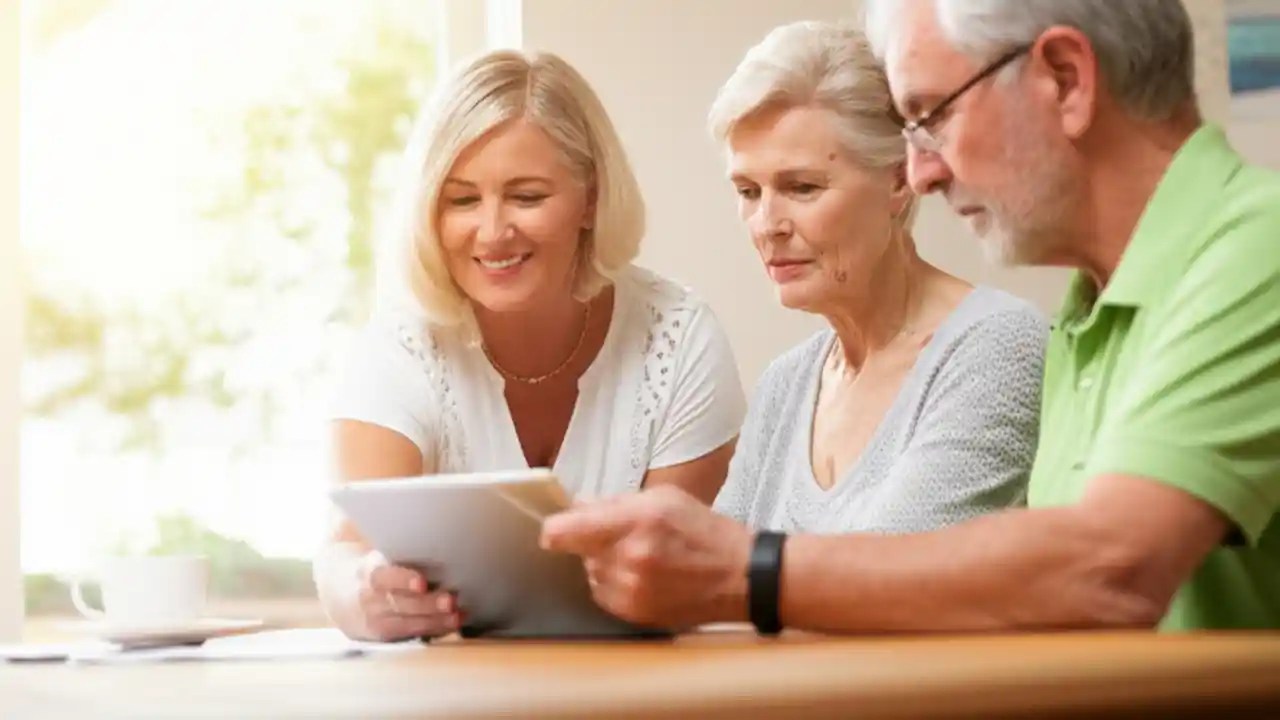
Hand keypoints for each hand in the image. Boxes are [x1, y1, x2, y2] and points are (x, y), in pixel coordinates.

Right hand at [352, 551, 461, 640]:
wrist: (344, 595)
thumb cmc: (372, 565)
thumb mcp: (373, 549)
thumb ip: (390, 542)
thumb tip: (404, 517)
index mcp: (368, 572)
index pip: (382, 576)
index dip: (402, 580)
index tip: (421, 583)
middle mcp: (371, 599)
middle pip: (399, 603)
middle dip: (427, 604)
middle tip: (451, 600)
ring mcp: (378, 620)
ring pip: (407, 623)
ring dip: (435, 620)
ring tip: (457, 615)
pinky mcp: (387, 635)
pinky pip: (413, 634)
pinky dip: (435, 629)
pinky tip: (454, 622)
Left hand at [540, 486, 752, 627]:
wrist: (742, 577)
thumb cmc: (707, 533)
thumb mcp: (664, 499)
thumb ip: (616, 502)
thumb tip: (578, 506)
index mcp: (634, 522)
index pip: (562, 532)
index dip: (556, 529)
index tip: (559, 529)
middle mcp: (627, 558)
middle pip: (579, 553)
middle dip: (594, 543)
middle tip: (625, 538)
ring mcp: (630, 591)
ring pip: (591, 575)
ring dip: (606, 566)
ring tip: (642, 559)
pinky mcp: (635, 614)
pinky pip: (606, 596)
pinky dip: (618, 586)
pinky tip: (646, 578)